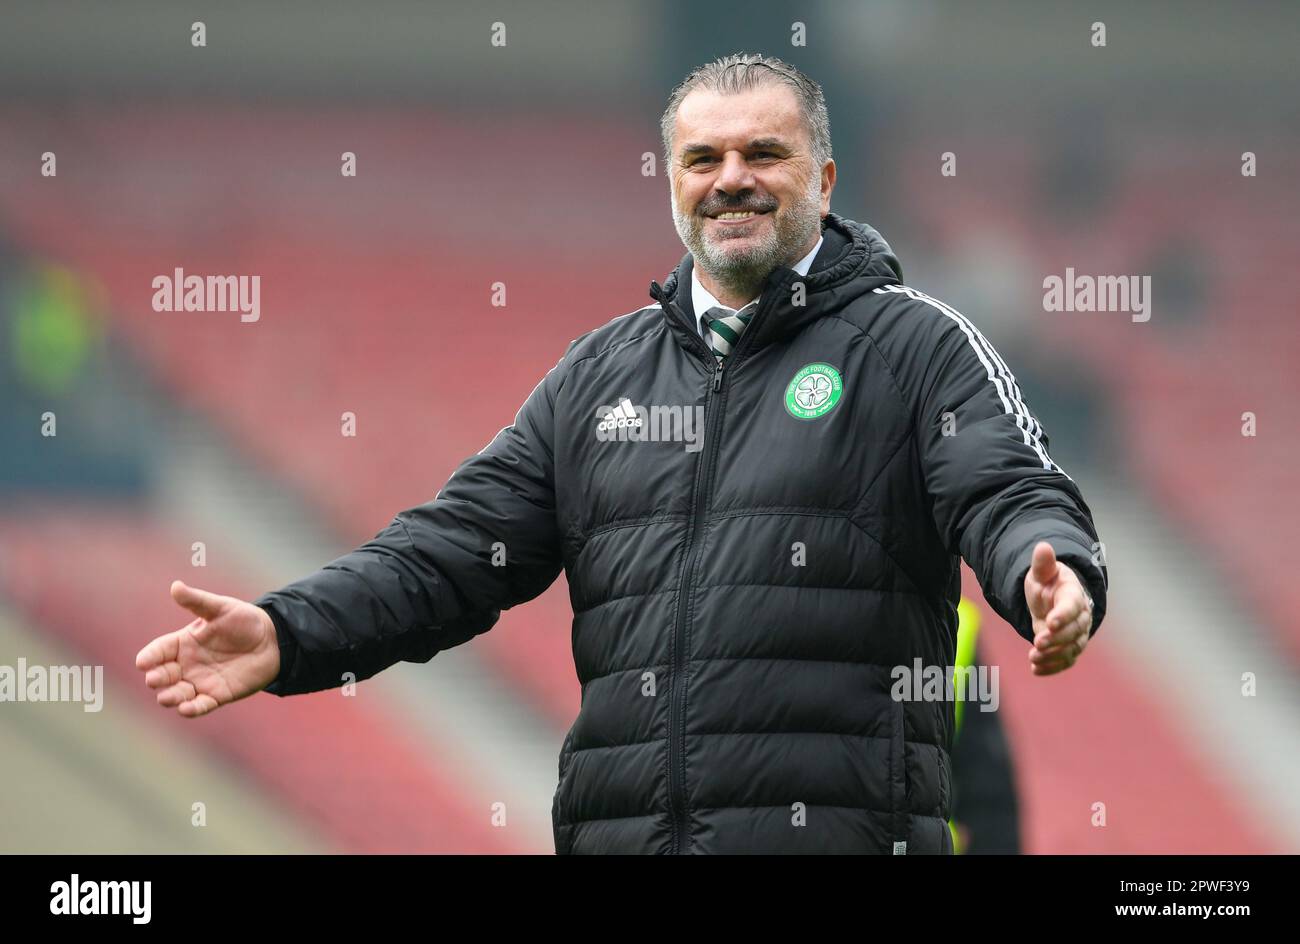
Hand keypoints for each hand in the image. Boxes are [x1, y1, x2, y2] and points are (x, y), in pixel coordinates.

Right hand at [135, 580, 280, 716]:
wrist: (273, 640)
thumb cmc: (244, 620)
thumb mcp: (221, 608)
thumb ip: (198, 601)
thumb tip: (175, 586)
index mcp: (182, 642)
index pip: (158, 651)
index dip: (149, 657)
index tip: (143, 662)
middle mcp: (186, 664)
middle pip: (161, 675)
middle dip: (156, 679)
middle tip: (155, 679)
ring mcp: (200, 681)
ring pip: (176, 694)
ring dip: (170, 697)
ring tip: (170, 697)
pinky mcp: (216, 696)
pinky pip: (199, 706)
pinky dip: (191, 709)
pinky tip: (187, 709)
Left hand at [1023, 542, 1092, 676]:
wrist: (1053, 599)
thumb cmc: (1048, 584)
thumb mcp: (1042, 573)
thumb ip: (1043, 563)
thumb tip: (1042, 546)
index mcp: (1073, 596)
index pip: (1073, 606)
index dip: (1063, 615)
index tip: (1050, 623)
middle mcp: (1080, 617)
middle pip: (1073, 631)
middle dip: (1056, 639)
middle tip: (1038, 643)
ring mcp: (1076, 635)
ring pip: (1071, 649)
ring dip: (1053, 656)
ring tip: (1033, 658)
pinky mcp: (1069, 649)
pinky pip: (1065, 661)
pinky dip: (1052, 667)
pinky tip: (1036, 670)